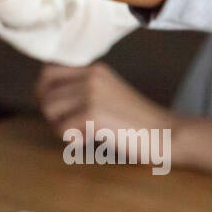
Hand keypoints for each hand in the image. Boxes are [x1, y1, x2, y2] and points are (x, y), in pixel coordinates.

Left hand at [35, 63, 176, 146]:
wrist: (167, 133)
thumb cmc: (138, 121)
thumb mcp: (108, 94)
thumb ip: (83, 91)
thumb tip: (47, 99)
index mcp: (94, 69)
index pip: (49, 70)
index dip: (44, 91)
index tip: (56, 108)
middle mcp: (91, 76)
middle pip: (45, 91)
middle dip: (50, 112)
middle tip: (67, 126)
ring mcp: (91, 94)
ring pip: (49, 109)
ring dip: (59, 126)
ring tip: (81, 134)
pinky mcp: (93, 114)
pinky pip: (62, 129)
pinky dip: (71, 139)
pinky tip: (89, 141)